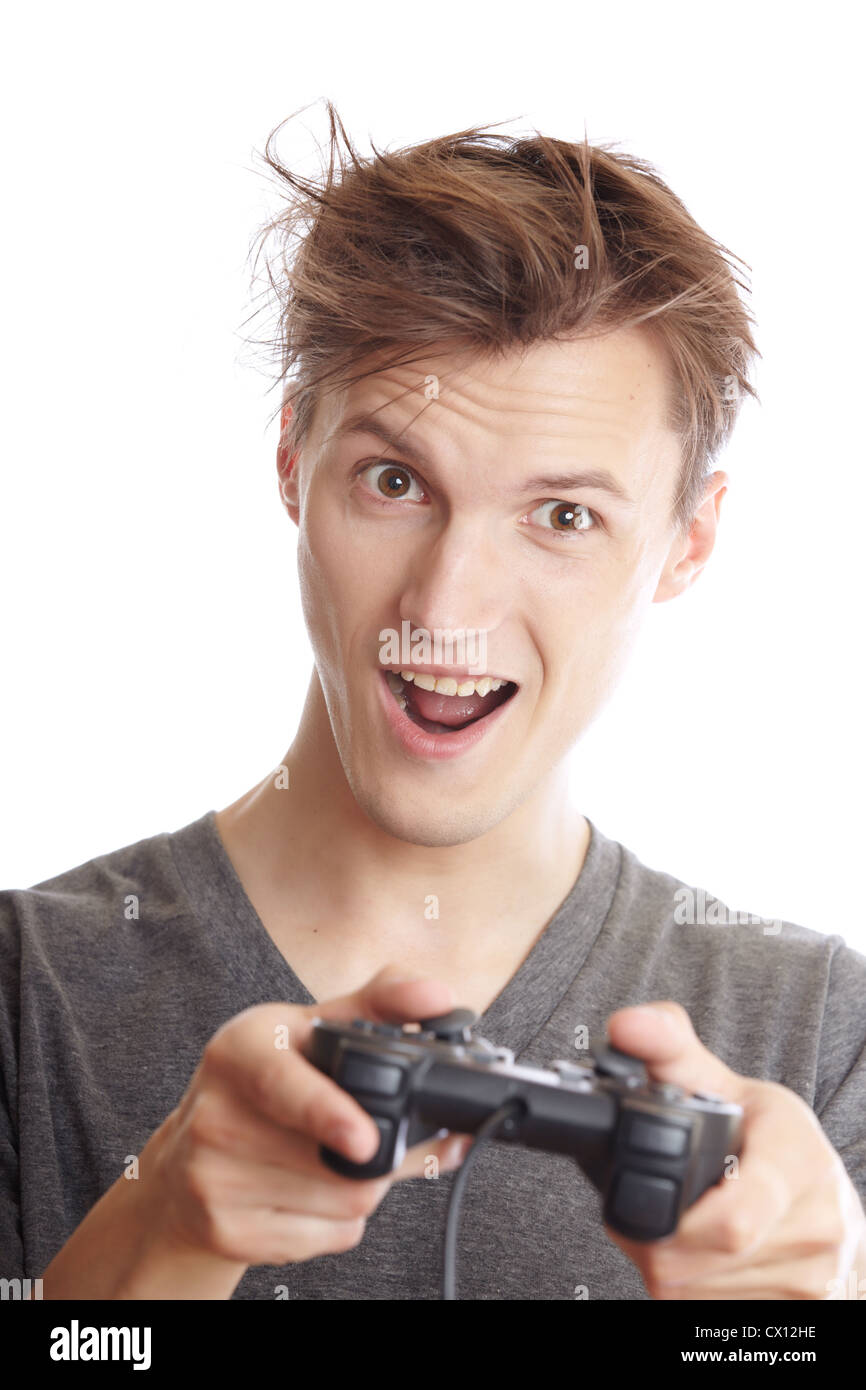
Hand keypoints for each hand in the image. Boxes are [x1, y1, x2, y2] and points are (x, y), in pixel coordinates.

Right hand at [147, 966, 471, 1270]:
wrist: (185, 1161)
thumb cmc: (263, 1083)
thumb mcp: (308, 1029)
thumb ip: (380, 1004)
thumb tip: (439, 997)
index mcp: (239, 1050)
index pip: (282, 1085)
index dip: (327, 1112)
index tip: (365, 1140)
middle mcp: (217, 1115)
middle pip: (337, 1159)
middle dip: (383, 1152)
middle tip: (385, 1135)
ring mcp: (215, 1181)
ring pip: (344, 1203)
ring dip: (368, 1186)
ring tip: (341, 1158)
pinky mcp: (227, 1233)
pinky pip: (328, 1237)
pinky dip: (342, 1220)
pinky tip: (315, 1193)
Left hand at [603, 1001, 865, 1299]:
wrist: (832, 1206)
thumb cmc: (777, 1146)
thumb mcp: (733, 1086)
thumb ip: (670, 1050)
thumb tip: (625, 1026)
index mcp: (799, 1166)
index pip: (734, 1218)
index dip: (678, 1217)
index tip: (658, 1198)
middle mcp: (813, 1233)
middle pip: (693, 1260)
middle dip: (654, 1234)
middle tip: (654, 1203)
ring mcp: (805, 1285)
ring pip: (695, 1292)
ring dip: (670, 1264)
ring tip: (683, 1224)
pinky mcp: (793, 1318)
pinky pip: (710, 1313)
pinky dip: (692, 1288)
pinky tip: (702, 1255)